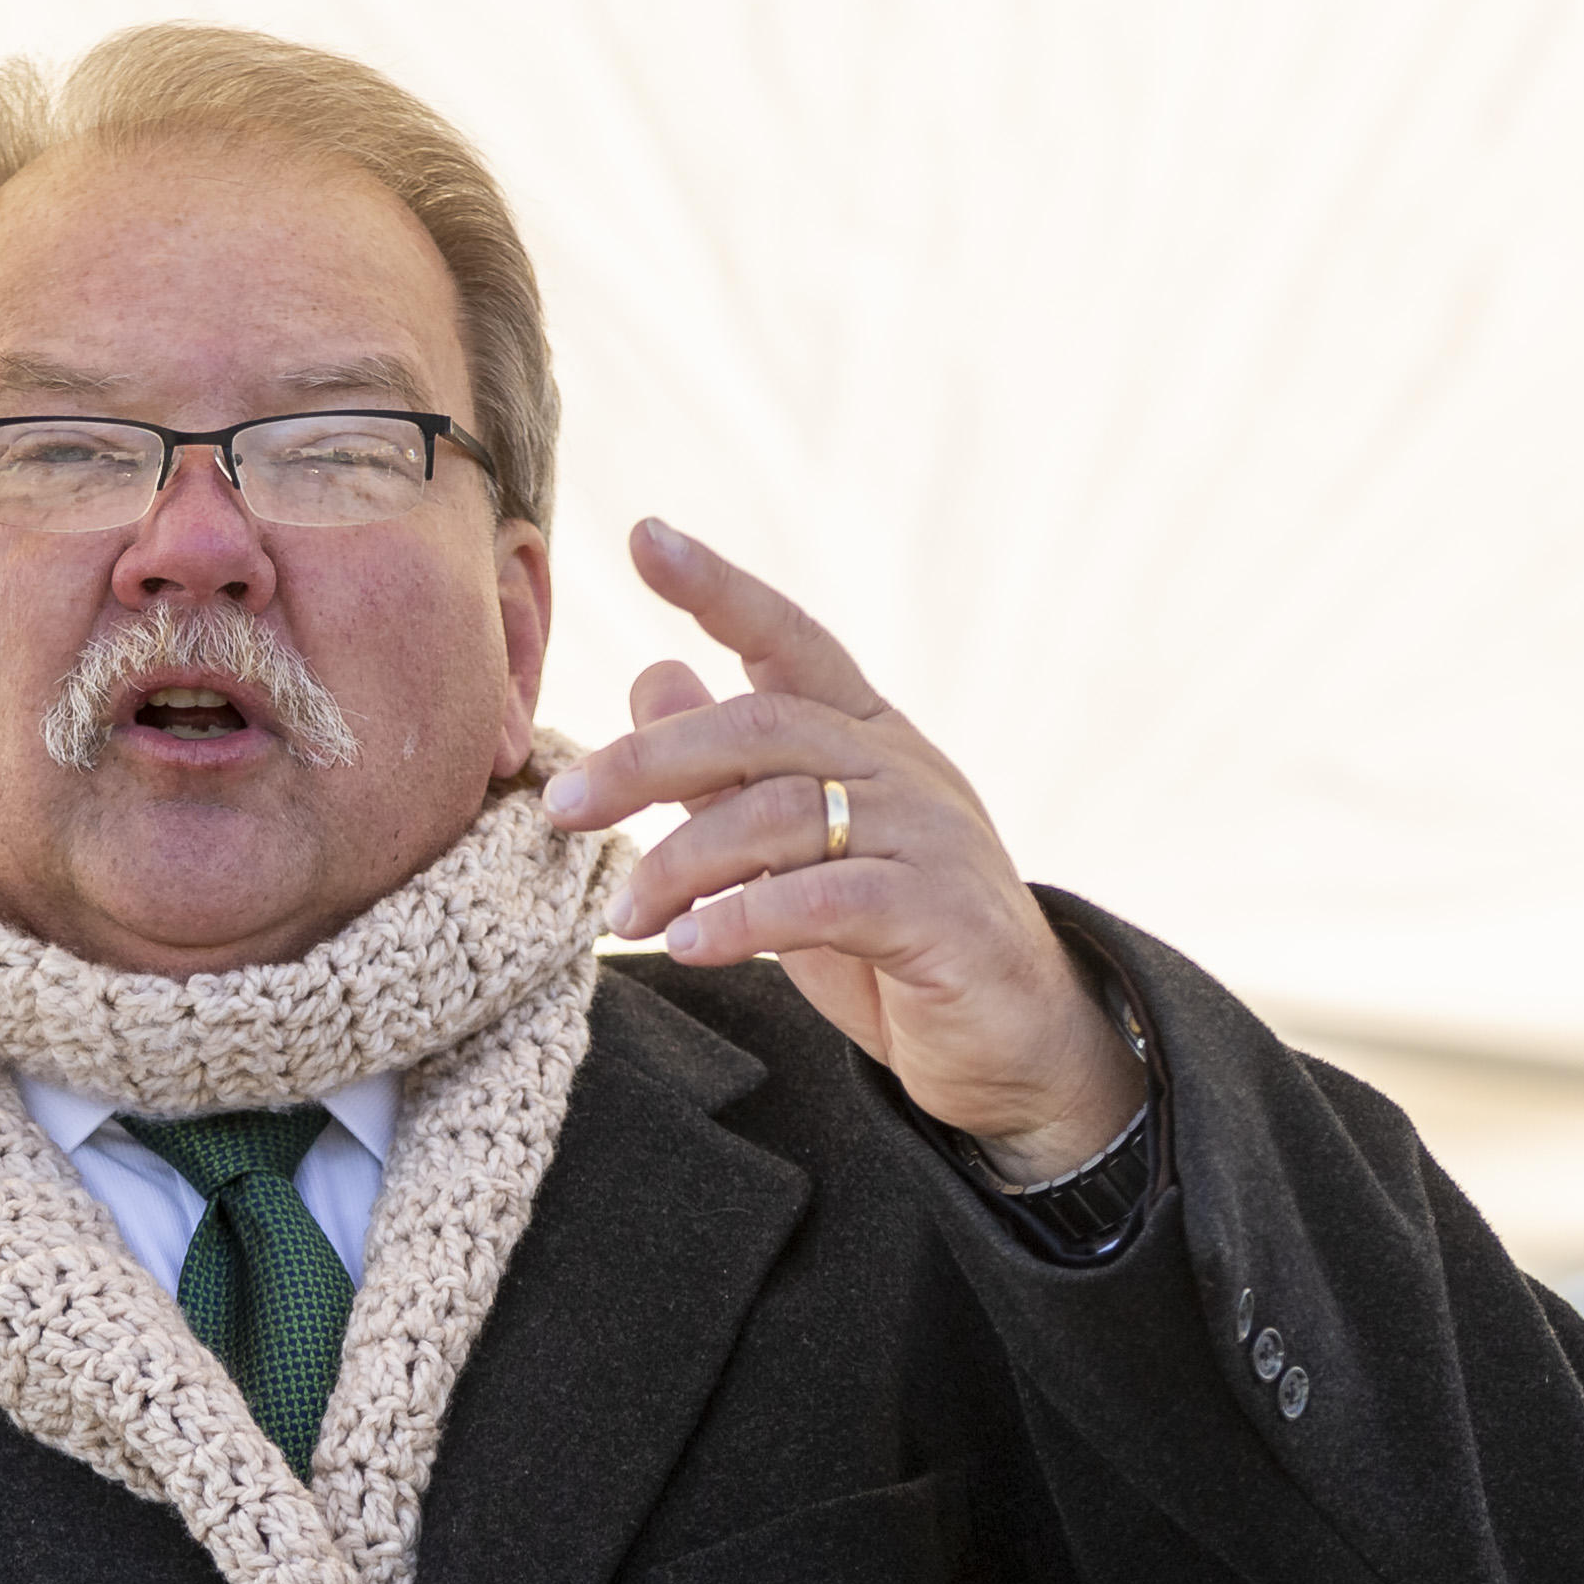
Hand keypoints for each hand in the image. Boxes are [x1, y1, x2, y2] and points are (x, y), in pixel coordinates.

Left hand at [547, 521, 1142, 1184]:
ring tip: (622, 917)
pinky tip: (689, 946)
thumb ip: (729, 776)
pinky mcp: (941, 913)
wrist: (1017, 1045)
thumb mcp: (797, 854)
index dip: (721, 588)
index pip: (791, 641)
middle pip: (761, 726)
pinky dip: (744, 919)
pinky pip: (825, 900)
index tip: (646, 538)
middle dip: (649, 762)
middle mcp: (904, 767)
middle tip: (565, 808)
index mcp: (871, 735)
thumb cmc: (896, 945)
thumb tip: (652, 677)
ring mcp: (930, 835)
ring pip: (781, 814)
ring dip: (682, 864)